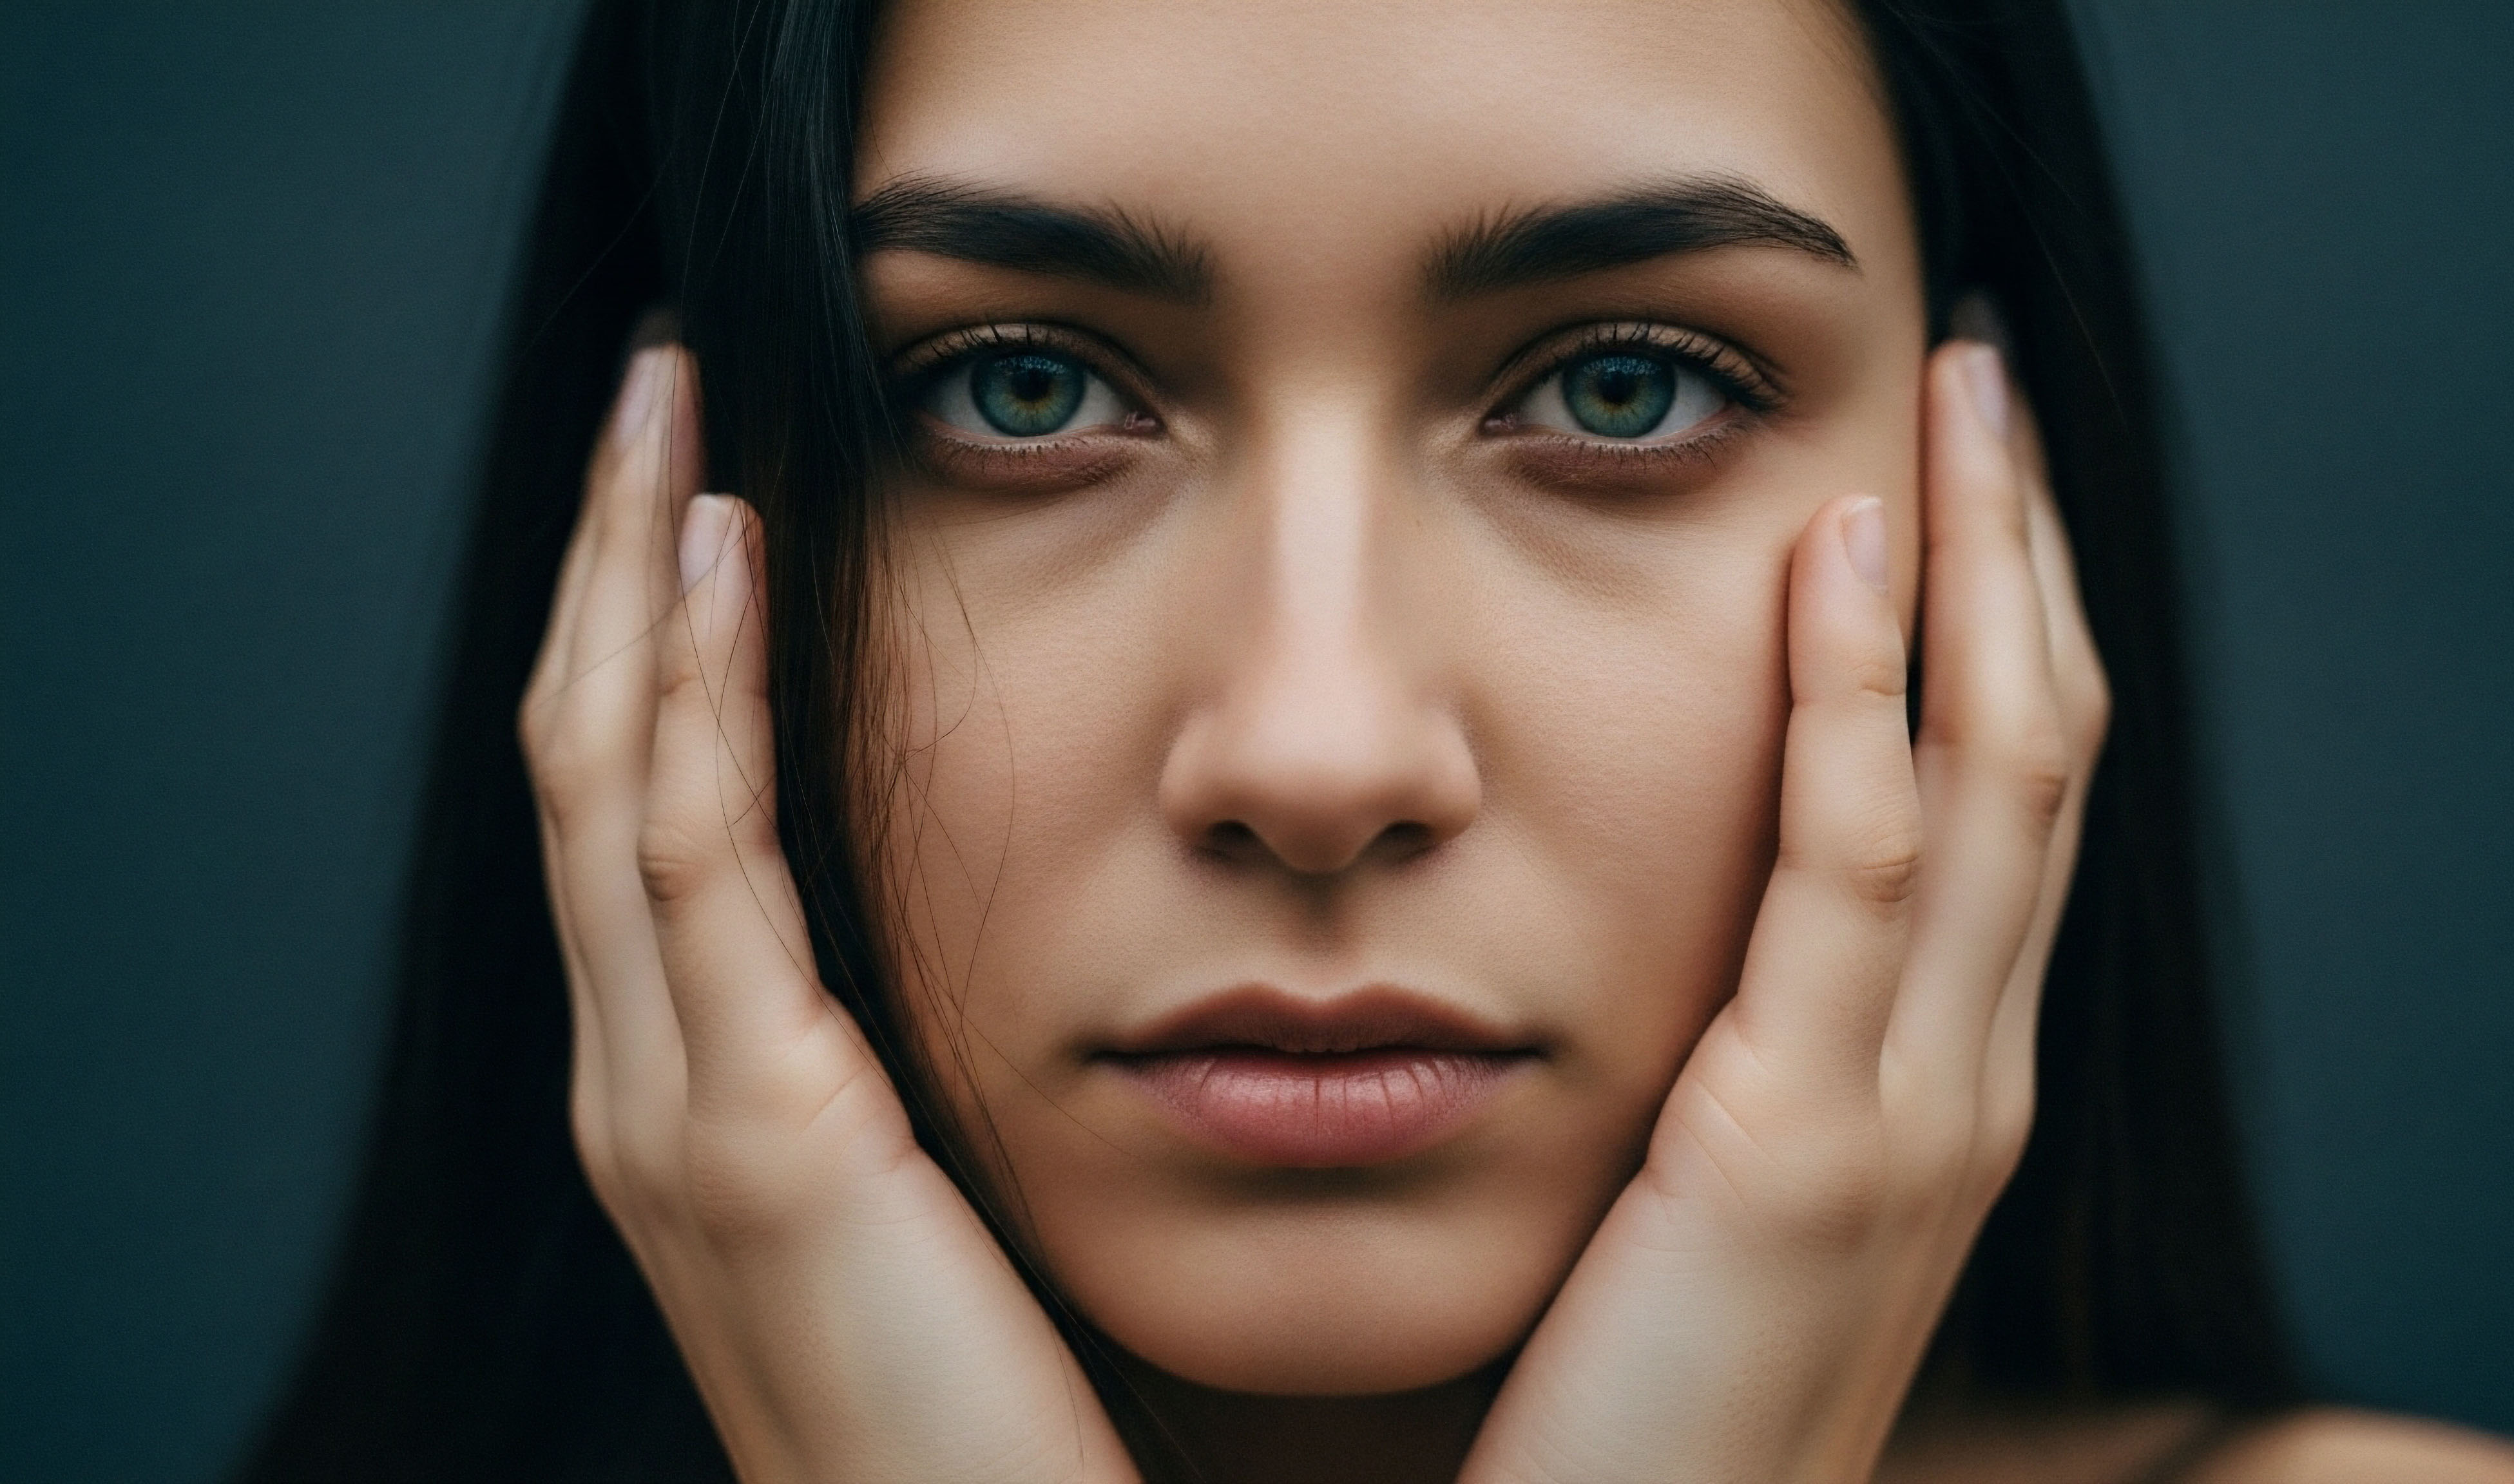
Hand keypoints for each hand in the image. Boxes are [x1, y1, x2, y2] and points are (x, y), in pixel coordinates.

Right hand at [517, 341, 1136, 1483]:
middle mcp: (649, 1084)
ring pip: (609, 771)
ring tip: (672, 403)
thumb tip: (1015, 941)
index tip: (705, 480)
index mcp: (704, 1092)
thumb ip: (923, 1077)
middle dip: (611, 560)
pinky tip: (730, 545)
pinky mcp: (751, 1132)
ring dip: (632, 575)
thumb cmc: (999, 1416)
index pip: (644, 808)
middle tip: (660, 382)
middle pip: (591, 756)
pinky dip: (692, 688)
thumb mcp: (938, 1201)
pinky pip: (691, 854)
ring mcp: (672, 1106)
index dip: (651, 633)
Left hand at [1459, 340, 2108, 1482]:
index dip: (2005, 626)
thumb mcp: (1712, 1215)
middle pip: (2037, 758)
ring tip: (1948, 401)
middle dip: (2021, 555)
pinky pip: (1853, 868)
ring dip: (1977, 571)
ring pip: (1991, 780)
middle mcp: (1965, 1089)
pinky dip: (1861, 697)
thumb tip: (1692, 956)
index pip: (2007, 809)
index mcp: (1939, 1093)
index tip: (1959, 477)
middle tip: (1981, 376)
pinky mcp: (1800, 1148)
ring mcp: (1910, 1118)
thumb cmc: (1640, 1419)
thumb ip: (1739, 1081)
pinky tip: (1836, 554)